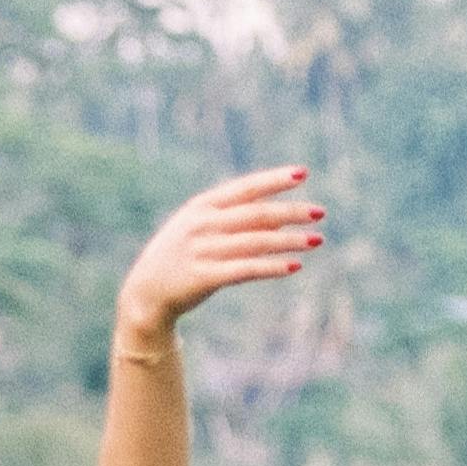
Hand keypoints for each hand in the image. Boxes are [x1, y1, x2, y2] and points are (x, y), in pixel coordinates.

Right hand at [114, 167, 323, 343]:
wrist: (146, 292)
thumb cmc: (181, 256)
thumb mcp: (204, 230)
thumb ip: (240, 222)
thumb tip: (283, 216)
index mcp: (202, 206)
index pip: (245, 188)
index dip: (274, 179)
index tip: (303, 173)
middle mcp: (202, 224)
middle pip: (256, 214)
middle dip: (291, 211)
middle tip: (320, 212)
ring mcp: (202, 250)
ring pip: (256, 242)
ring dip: (289, 240)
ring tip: (316, 240)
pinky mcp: (204, 277)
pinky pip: (246, 270)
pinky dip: (272, 267)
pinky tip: (294, 266)